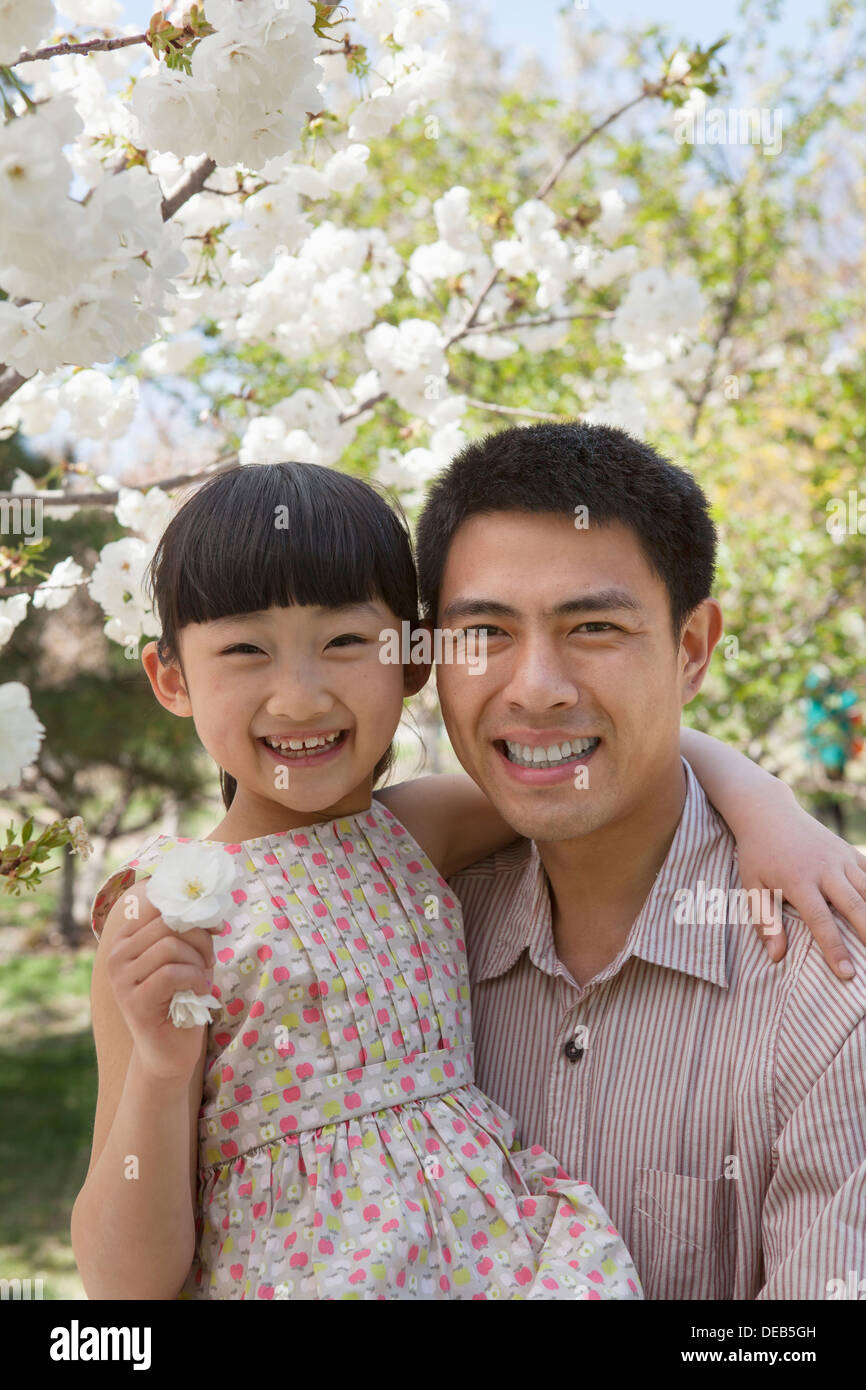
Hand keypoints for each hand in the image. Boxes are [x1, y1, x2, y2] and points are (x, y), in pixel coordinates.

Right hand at [107, 909, 219, 1079]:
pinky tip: (199, 992)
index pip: (159, 904)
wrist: (170, 1049)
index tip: (215, 928)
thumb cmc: (181, 997)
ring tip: (201, 979)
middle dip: (199, 939)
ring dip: (197, 962)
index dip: (193, 911)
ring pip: (170, 946)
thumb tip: (211, 911)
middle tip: (208, 961)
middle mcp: (116, 955)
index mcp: (125, 939)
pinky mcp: (135, 1002)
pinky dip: (195, 979)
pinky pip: (172, 974)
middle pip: (167, 923)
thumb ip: (189, 931)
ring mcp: (121, 979)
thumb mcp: (186, 956)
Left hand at [736, 806, 865, 980]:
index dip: (835, 948)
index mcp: (798, 880)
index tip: (846, 973)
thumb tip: (776, 957)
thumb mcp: (751, 886)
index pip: (820, 920)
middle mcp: (825, 869)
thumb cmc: (757, 855)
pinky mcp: (849, 851)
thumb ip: (764, 921)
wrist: (768, 812)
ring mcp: (841, 858)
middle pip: (855, 906)